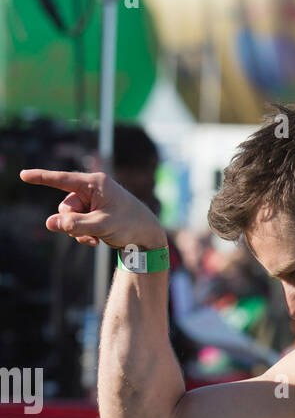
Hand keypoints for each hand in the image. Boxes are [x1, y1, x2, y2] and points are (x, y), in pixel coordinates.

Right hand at [18, 168, 166, 251]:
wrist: (148, 235)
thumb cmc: (130, 224)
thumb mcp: (102, 225)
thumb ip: (75, 225)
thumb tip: (50, 223)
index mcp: (95, 184)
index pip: (62, 180)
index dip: (41, 178)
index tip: (23, 175)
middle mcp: (92, 190)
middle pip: (65, 206)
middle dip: (72, 223)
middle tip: (90, 233)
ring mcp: (92, 202)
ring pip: (70, 218)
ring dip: (78, 231)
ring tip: (96, 238)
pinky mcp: (93, 214)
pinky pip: (77, 224)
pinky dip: (83, 234)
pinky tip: (96, 241)